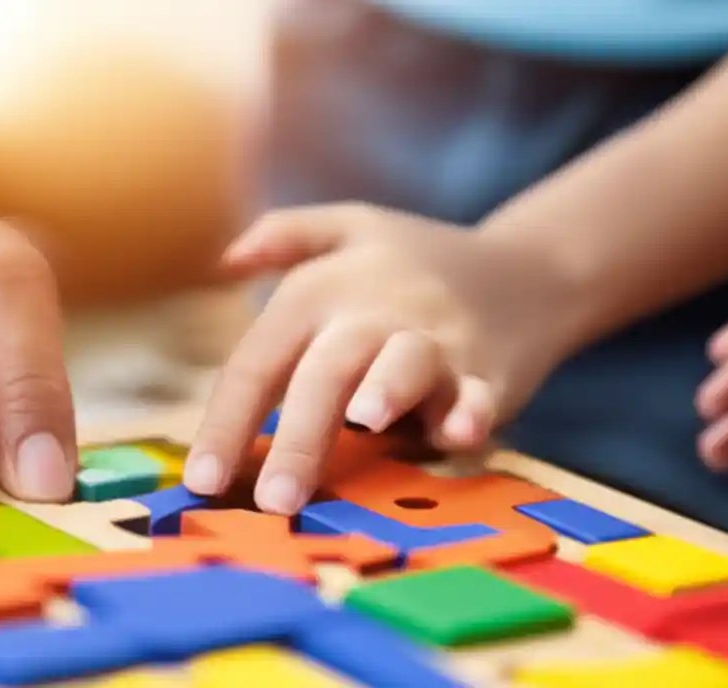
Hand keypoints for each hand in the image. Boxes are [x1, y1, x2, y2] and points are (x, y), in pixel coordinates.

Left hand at [184, 204, 570, 514]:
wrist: (528, 269)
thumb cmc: (414, 264)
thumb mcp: (350, 227)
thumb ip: (286, 235)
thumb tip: (223, 261)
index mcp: (324, 288)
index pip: (260, 360)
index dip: (226, 421)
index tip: (200, 482)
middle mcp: (375, 311)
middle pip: (324, 374)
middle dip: (298, 438)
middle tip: (271, 501)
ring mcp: (437, 339)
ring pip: (404, 365)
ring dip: (387, 388)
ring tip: (364, 421)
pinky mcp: (492, 370)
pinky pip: (481, 393)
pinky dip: (472, 411)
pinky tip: (457, 433)